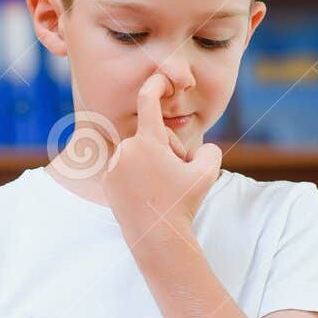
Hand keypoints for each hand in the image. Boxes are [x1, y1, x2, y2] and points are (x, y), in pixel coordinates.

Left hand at [103, 72, 222, 245]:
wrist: (157, 238)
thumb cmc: (183, 203)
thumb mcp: (208, 171)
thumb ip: (209, 149)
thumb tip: (200, 147)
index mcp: (147, 141)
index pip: (148, 101)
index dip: (155, 85)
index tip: (160, 79)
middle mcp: (125, 149)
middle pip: (152, 137)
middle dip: (168, 150)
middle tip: (176, 175)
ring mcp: (113, 166)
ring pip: (140, 154)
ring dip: (154, 164)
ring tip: (162, 188)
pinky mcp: (107, 181)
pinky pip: (128, 168)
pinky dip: (139, 176)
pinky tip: (148, 194)